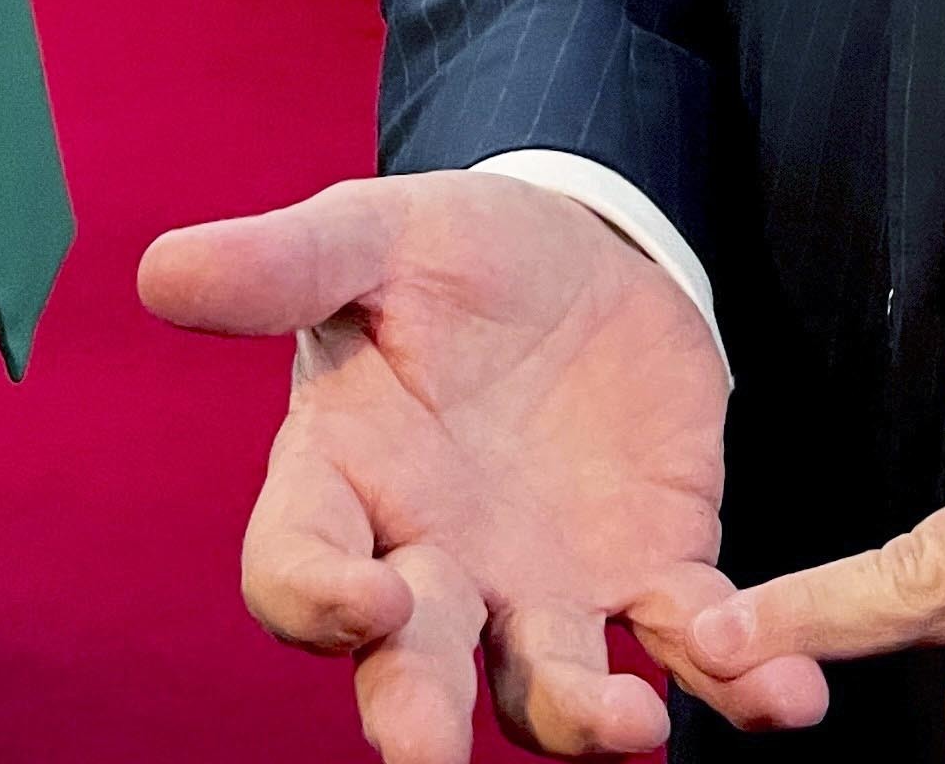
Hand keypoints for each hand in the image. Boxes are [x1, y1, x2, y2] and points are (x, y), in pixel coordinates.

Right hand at [139, 170, 825, 760]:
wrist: (581, 250)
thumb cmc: (452, 256)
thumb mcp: (373, 234)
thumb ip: (286, 262)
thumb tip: (163, 269)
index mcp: (346, 488)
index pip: (297, 571)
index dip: (316, 600)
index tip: (365, 598)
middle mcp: (434, 566)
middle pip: (413, 672)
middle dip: (422, 717)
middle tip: (431, 762)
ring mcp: (543, 588)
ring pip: (549, 690)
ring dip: (584, 720)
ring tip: (635, 726)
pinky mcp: (651, 570)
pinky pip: (689, 644)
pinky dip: (733, 677)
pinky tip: (781, 697)